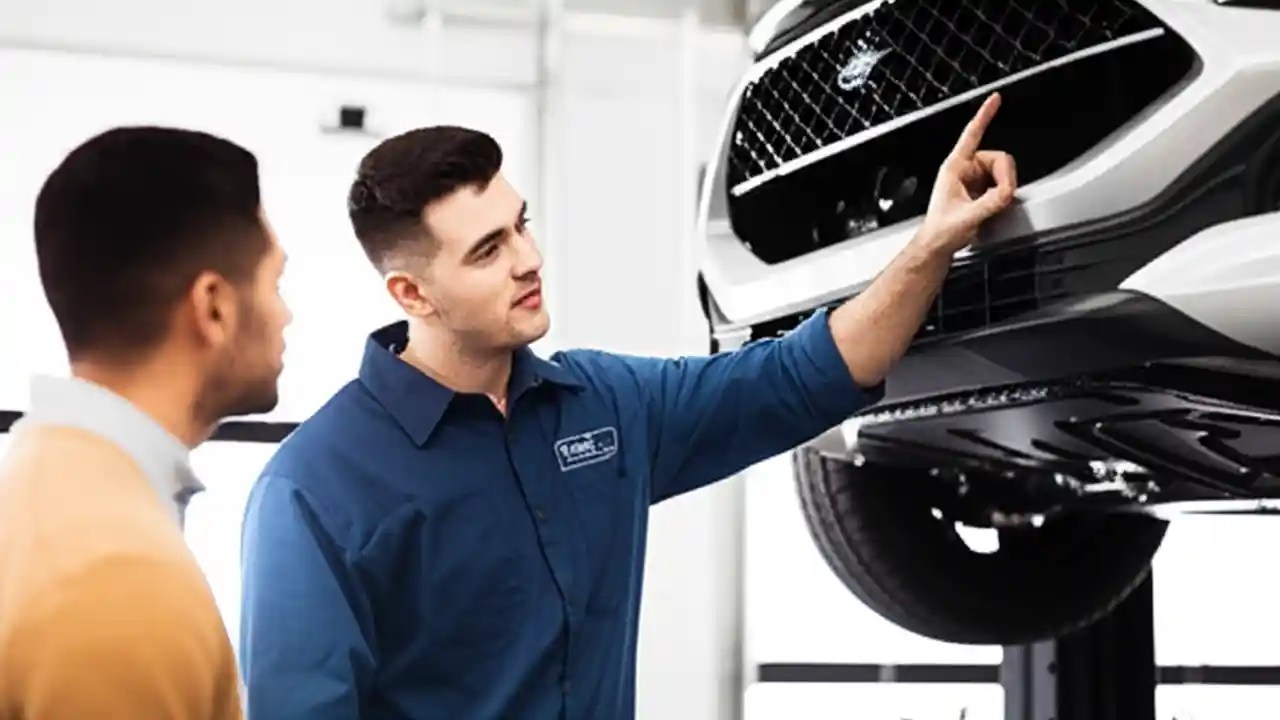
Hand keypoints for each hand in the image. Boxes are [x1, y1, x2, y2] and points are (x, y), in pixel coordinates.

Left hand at [917, 92, 1017, 255]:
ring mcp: (973, 178)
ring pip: (1003, 172)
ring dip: (1004, 188)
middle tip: (1001, 198)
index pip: (972, 134)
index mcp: (955, 167)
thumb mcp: (967, 217)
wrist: (938, 245)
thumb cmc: (942, 230)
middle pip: (1000, 159)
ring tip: (992, 206)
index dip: (985, 115)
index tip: (995, 99)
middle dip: (1005, 178)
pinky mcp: (980, 189)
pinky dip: (1003, 194)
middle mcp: (964, 169)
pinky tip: (994, 206)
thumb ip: (990, 203)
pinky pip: (1001, 184)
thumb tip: (1006, 193)